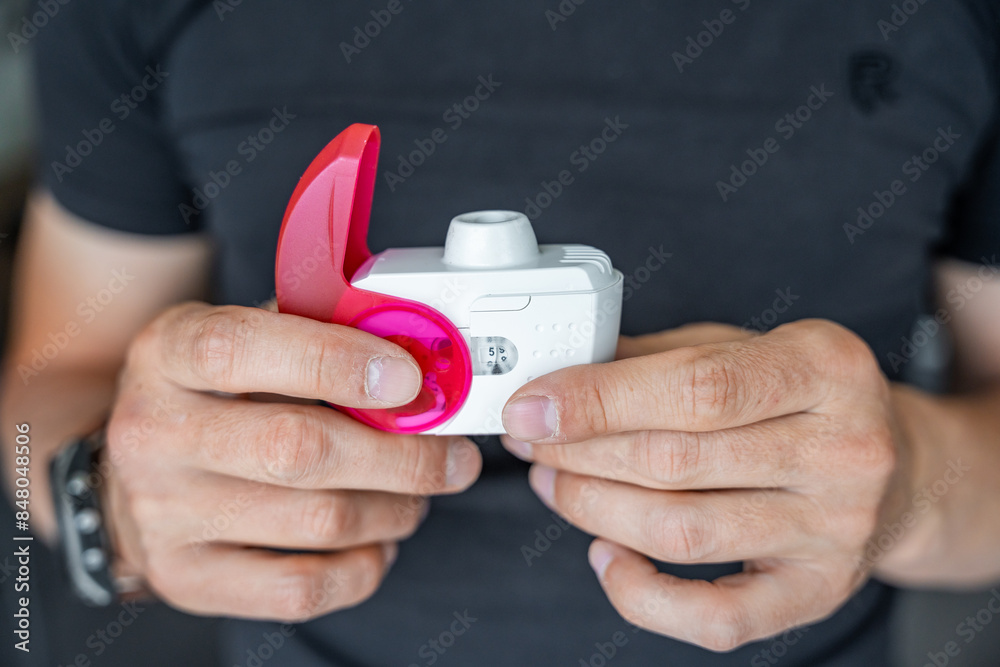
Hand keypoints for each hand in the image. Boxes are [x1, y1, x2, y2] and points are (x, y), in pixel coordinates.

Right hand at [103, 302, 480, 620]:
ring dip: (394, 509)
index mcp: (167, 353)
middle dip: (401, 455)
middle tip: (453, 457)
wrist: (132, 474)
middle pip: (297, 449)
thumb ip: (319, 330)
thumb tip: (415, 349)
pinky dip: (362, 567)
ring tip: (416, 494)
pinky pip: (299, 589)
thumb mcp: (244, 334)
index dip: (334, 361)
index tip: (409, 380)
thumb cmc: (211, 393)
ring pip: (316, 521)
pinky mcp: (185, 577)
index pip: (241, 349)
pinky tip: (376, 541)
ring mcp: (162, 513)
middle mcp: (154, 433)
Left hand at [501, 320, 907, 650]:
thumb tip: (560, 375)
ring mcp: (835, 529)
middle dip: (580, 453)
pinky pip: (716, 616)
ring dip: (594, 509)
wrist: (897, 467)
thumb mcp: (744, 346)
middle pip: (677, 461)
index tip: (532, 407)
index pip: (695, 389)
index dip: (597, 401)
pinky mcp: (817, 591)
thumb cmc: (803, 398)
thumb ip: (657, 356)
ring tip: (553, 483)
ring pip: (683, 532)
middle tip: (532, 442)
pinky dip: (643, 594)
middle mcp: (842, 449)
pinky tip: (603, 555)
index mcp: (824, 368)